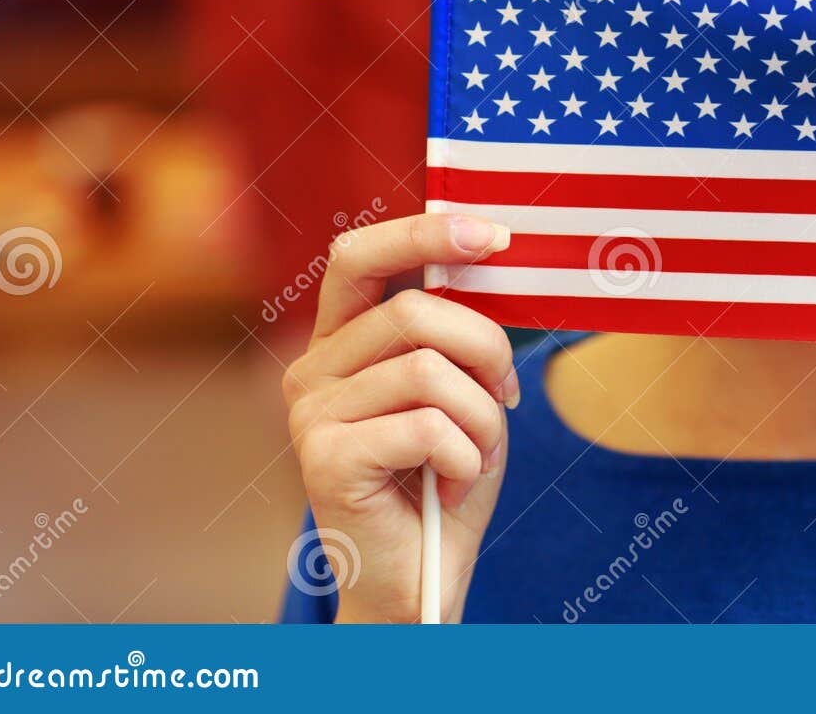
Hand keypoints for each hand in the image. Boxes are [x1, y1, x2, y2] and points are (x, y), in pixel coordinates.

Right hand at [282, 213, 516, 622]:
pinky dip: (464, 457)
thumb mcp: (463, 392)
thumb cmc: (445, 480)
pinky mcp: (323, 458)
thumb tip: (483, 258)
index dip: (423, 233)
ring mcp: (310, 413)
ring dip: (480, 418)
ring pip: (430, 372)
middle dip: (486, 351)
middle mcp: (313, 369)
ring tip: (473, 455)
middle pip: (415, 313)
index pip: (361, 257)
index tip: (493, 234)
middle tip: (505, 398)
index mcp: (341, 341)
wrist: (419, 581)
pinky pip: (426, 428)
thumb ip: (458, 335)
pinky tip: (451, 483)